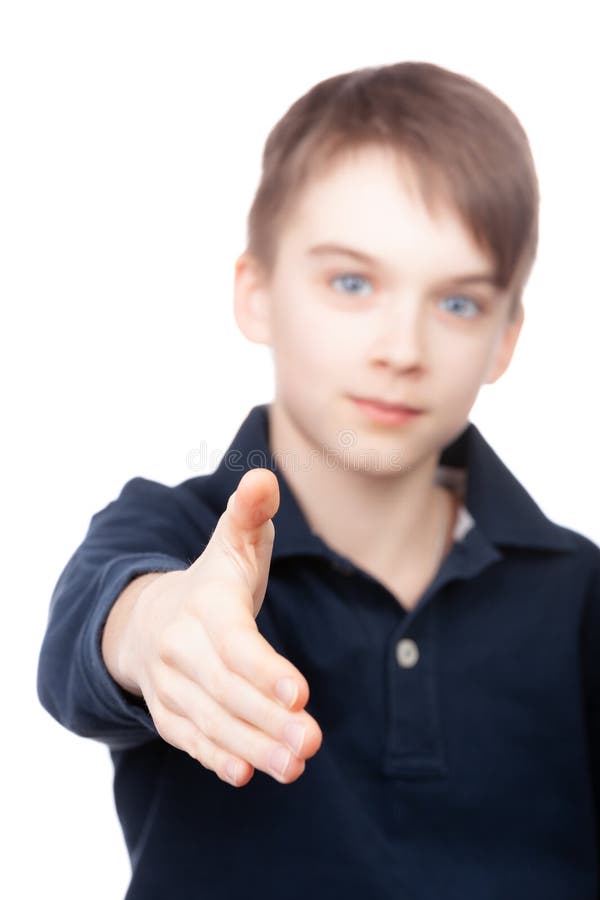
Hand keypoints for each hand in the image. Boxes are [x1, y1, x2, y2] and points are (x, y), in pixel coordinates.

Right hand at [121, 468, 322, 786]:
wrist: (147, 619)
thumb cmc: (210, 583)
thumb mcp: (231, 543)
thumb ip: (250, 513)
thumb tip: (263, 478)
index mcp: (204, 606)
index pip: (235, 643)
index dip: (265, 670)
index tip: (300, 693)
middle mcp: (181, 648)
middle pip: (226, 690)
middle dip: (268, 719)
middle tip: (310, 742)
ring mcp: (171, 685)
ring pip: (211, 721)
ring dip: (252, 746)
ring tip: (295, 765)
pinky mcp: (169, 714)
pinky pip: (191, 740)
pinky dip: (217, 757)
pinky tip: (248, 774)